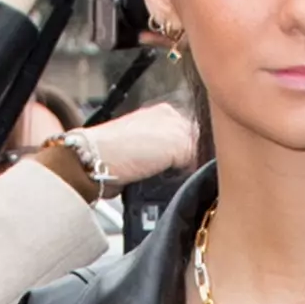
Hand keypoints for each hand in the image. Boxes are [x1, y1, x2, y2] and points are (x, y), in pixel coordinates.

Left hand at [77, 103, 197, 186]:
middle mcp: (158, 129)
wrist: (95, 167)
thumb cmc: (128, 147)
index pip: (201, 131)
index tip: (210, 164)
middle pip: (189, 150)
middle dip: (191, 165)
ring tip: (174, 183)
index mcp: (169, 114)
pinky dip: (163, 186)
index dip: (206, 149)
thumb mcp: (177, 142)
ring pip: (176, 167)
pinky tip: (163, 189)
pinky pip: (161, 180)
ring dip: (177, 178)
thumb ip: (199, 148)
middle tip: (191, 175)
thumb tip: (209, 161)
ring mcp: (147, 149)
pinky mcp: (139, 169)